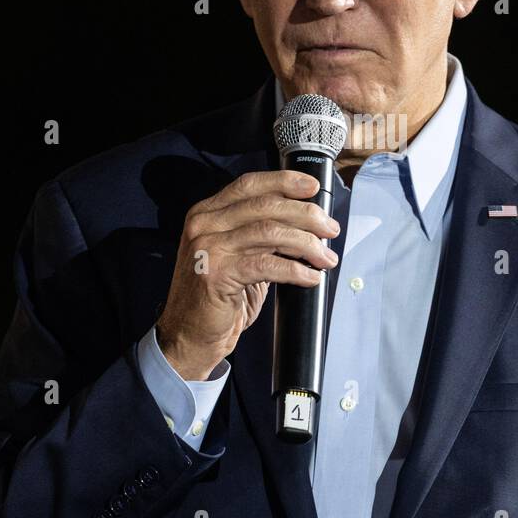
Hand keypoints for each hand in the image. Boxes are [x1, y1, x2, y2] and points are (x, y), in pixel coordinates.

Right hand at [155, 170, 339, 380]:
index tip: (312, 187)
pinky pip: (267, 265)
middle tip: (330, 229)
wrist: (188, 335)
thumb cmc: (216, 298)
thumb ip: (260, 234)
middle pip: (265, 206)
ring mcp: (208, 248)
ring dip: (306, 244)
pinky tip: (310, 277)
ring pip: (270, 232)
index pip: (249, 185)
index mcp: (207, 213)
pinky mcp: (216, 274)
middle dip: (306, 215)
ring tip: (326, 257)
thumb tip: (306, 221)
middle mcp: (204, 225)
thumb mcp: (237, 256)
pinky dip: (295, 270)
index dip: (284, 182)